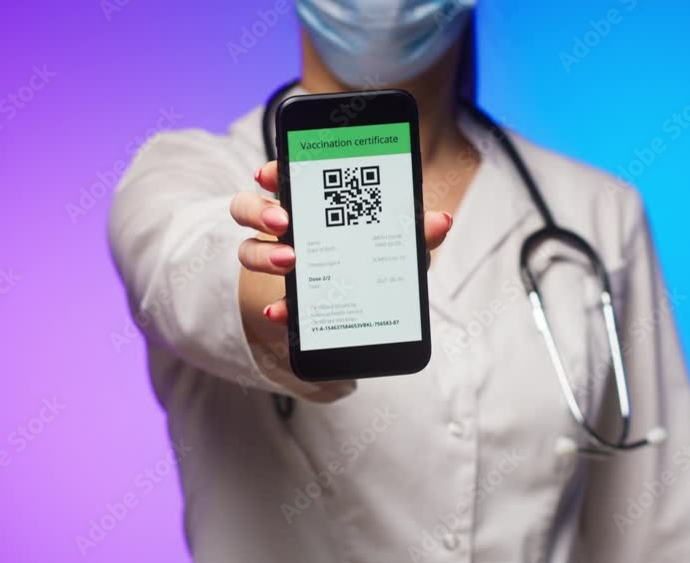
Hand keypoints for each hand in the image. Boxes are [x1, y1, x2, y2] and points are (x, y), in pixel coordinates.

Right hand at [230, 160, 453, 325]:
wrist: (367, 306)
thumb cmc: (378, 254)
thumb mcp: (398, 241)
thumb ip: (416, 230)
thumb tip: (442, 221)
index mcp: (310, 201)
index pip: (278, 176)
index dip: (270, 170)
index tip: (269, 174)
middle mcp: (285, 226)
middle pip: (248, 208)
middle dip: (260, 210)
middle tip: (283, 221)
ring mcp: (278, 259)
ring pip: (248, 250)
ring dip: (263, 255)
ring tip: (291, 261)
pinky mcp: (285, 297)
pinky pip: (271, 299)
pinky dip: (277, 306)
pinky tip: (281, 311)